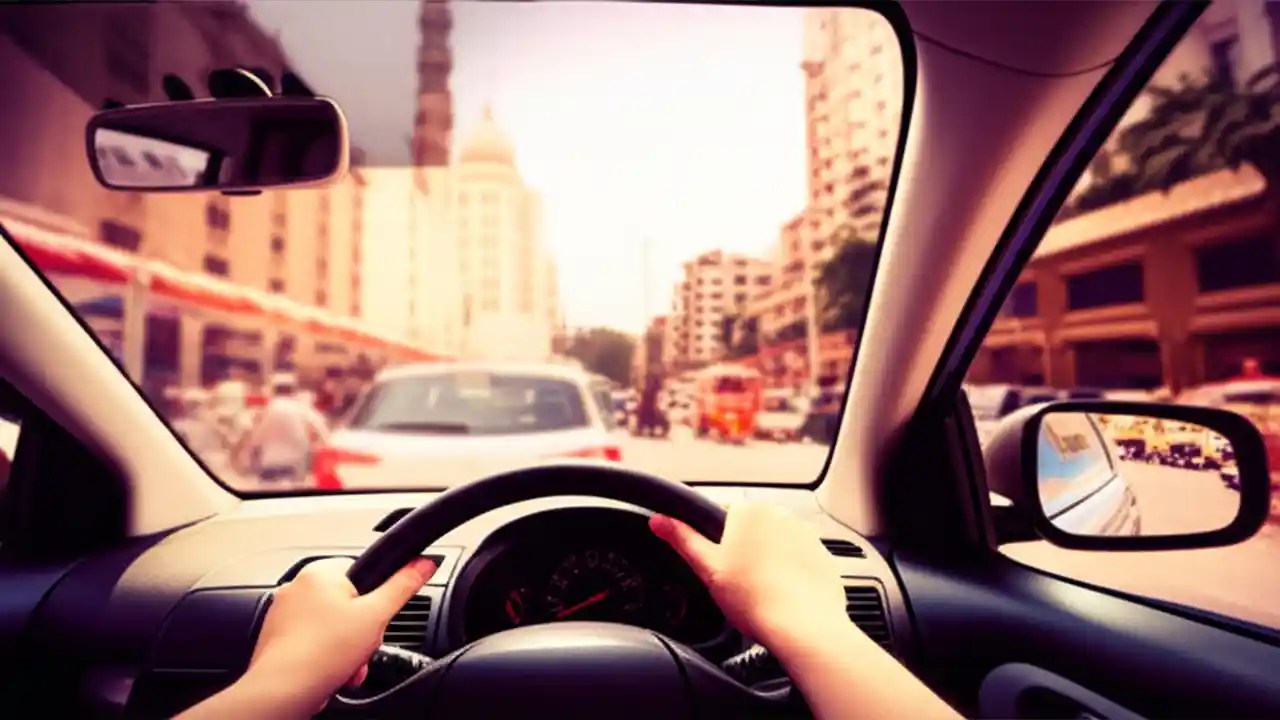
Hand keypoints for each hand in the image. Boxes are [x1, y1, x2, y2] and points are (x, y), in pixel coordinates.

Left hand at [247, 556, 436, 705]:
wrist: (283, 691)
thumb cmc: (322, 652)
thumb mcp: (376, 616)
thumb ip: (403, 586)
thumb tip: (424, 564)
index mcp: (320, 572)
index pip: (362, 574)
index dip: (375, 600)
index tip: (376, 620)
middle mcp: (296, 587)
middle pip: (347, 604)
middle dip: (361, 632)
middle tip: (362, 647)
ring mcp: (283, 614)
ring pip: (330, 627)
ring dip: (346, 649)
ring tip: (345, 666)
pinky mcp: (276, 638)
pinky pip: (312, 643)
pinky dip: (324, 657)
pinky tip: (329, 672)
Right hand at [649, 503, 847, 654]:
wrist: (803, 627)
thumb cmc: (753, 598)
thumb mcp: (708, 567)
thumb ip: (682, 538)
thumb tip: (658, 520)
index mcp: (750, 511)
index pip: (722, 515)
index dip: (714, 542)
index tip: (717, 565)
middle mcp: (782, 515)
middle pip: (750, 530)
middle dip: (741, 551)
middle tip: (735, 583)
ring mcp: (807, 535)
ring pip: (775, 546)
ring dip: (766, 561)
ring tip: (760, 592)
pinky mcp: (822, 557)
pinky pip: (798, 562)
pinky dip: (790, 575)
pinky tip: (781, 596)